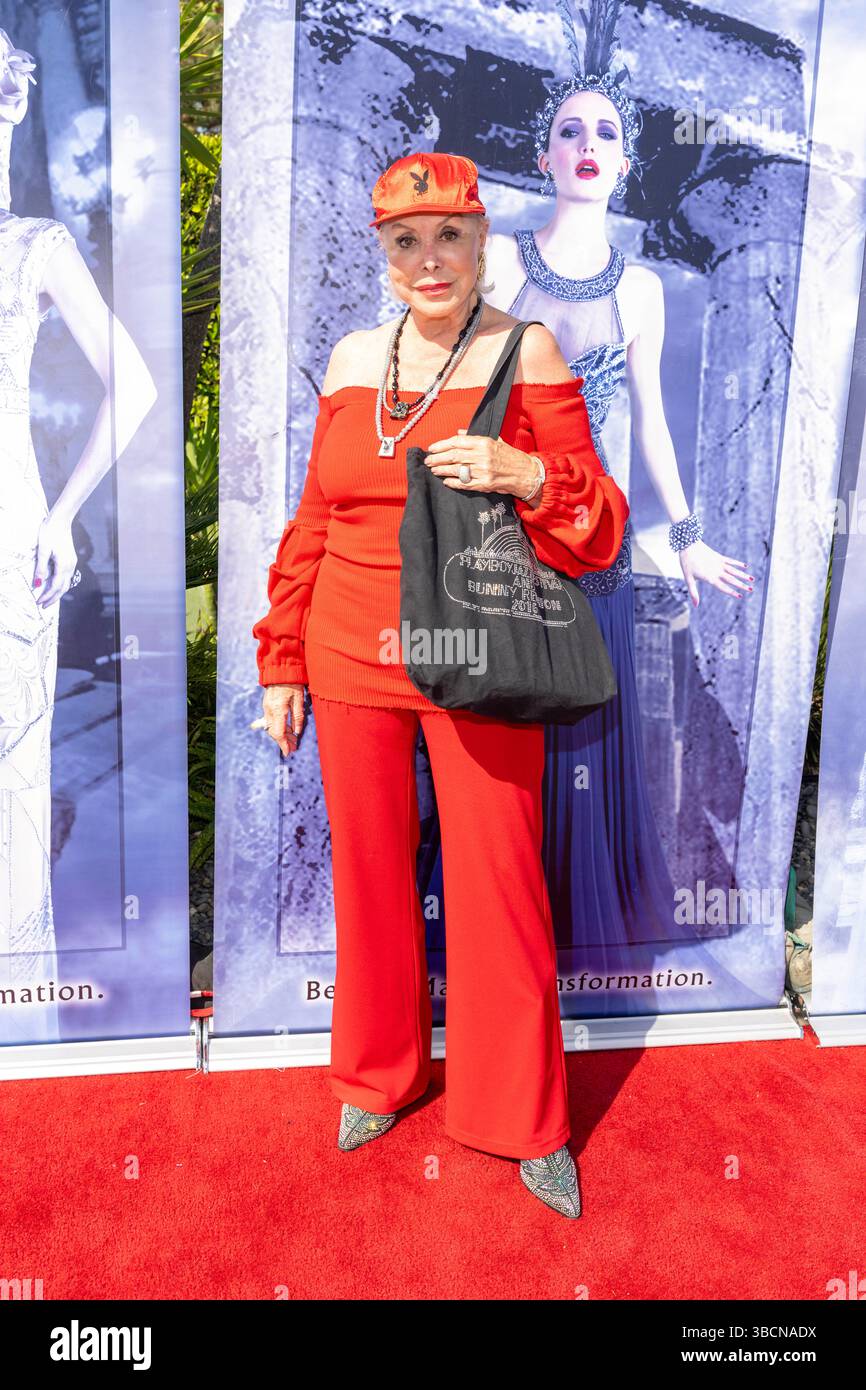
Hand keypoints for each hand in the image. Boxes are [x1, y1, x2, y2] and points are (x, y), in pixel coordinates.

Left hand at [33, 513, 77, 605]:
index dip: (47, 596)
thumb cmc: (50, 532)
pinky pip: (67, 577)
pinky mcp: (70, 559)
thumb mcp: (43, 550)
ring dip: (57, 592)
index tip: (38, 601)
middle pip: (63, 588)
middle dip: (53, 598)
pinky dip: (60, 584)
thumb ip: (41, 569)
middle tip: (43, 605)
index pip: (56, 586)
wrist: (61, 520)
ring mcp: (72, 563)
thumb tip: (38, 584)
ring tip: (47, 598)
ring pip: (66, 583)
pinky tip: (53, 585)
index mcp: (64, 565)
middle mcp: (70, 566)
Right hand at [261, 683, 305, 755]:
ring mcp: (266, 709)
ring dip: (282, 735)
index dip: (284, 744)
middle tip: (294, 747)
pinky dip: (278, 728)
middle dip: (284, 741)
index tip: (288, 752)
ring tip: (293, 739)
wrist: (279, 671)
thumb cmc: (292, 684)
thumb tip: (297, 732)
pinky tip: (286, 730)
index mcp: (278, 710)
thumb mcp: (299, 699)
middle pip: (274, 733)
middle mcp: (269, 711)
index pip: (279, 733)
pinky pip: (270, 722)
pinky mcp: (266, 706)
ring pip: (272, 728)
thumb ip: (298, 716)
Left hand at [424, 428, 538, 497]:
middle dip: (438, 458)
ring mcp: (483, 471)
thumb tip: (458, 433)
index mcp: (484, 443)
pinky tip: (446, 481)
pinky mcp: (485, 484)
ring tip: (433, 470)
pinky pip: (465, 484)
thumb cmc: (510, 456)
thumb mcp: (495, 441)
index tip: (432, 448)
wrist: (526, 473)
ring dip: (442, 470)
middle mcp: (482, 456)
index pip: (457, 442)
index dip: (441, 445)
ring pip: (457, 470)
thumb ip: (474, 437)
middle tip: (428, 461)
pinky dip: (453, 483)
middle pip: (454, 456)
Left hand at [678, 539, 753, 606]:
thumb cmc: (687, 563)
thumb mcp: (688, 579)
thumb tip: (695, 605)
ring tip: (752, 579)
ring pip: (734, 570)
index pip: (723, 587)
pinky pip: (731, 561)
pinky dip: (738, 564)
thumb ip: (693, 592)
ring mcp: (719, 563)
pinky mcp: (719, 556)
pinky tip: (745, 566)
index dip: (732, 592)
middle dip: (741, 585)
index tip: (740, 596)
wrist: (688, 545)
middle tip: (751, 589)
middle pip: (731, 579)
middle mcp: (717, 571)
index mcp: (710, 578)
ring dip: (743, 575)